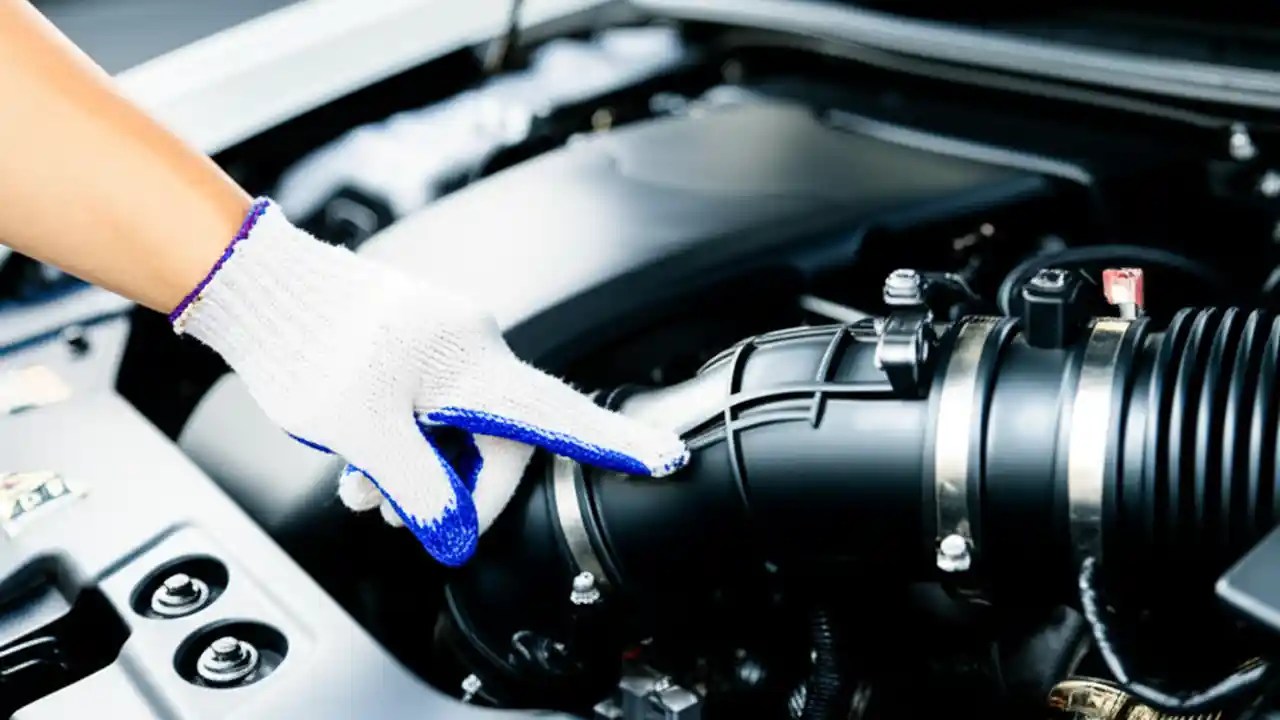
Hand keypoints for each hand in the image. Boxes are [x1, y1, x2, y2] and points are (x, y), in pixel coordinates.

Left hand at [171, 198, 687, 565]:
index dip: (615, 444)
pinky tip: (359, 456)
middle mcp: (469, 343)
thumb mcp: (363, 434)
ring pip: (455, 425)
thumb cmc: (308, 345)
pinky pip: (432, 402)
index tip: (665, 457)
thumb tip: (451, 533)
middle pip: (496, 437)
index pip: (559, 415)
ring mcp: (442, 339)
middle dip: (452, 487)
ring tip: (360, 489)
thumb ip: (418, 489)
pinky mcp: (415, 340)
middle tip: (398, 519)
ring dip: (417, 466)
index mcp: (472, 362)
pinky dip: (404, 437)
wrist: (255, 285)